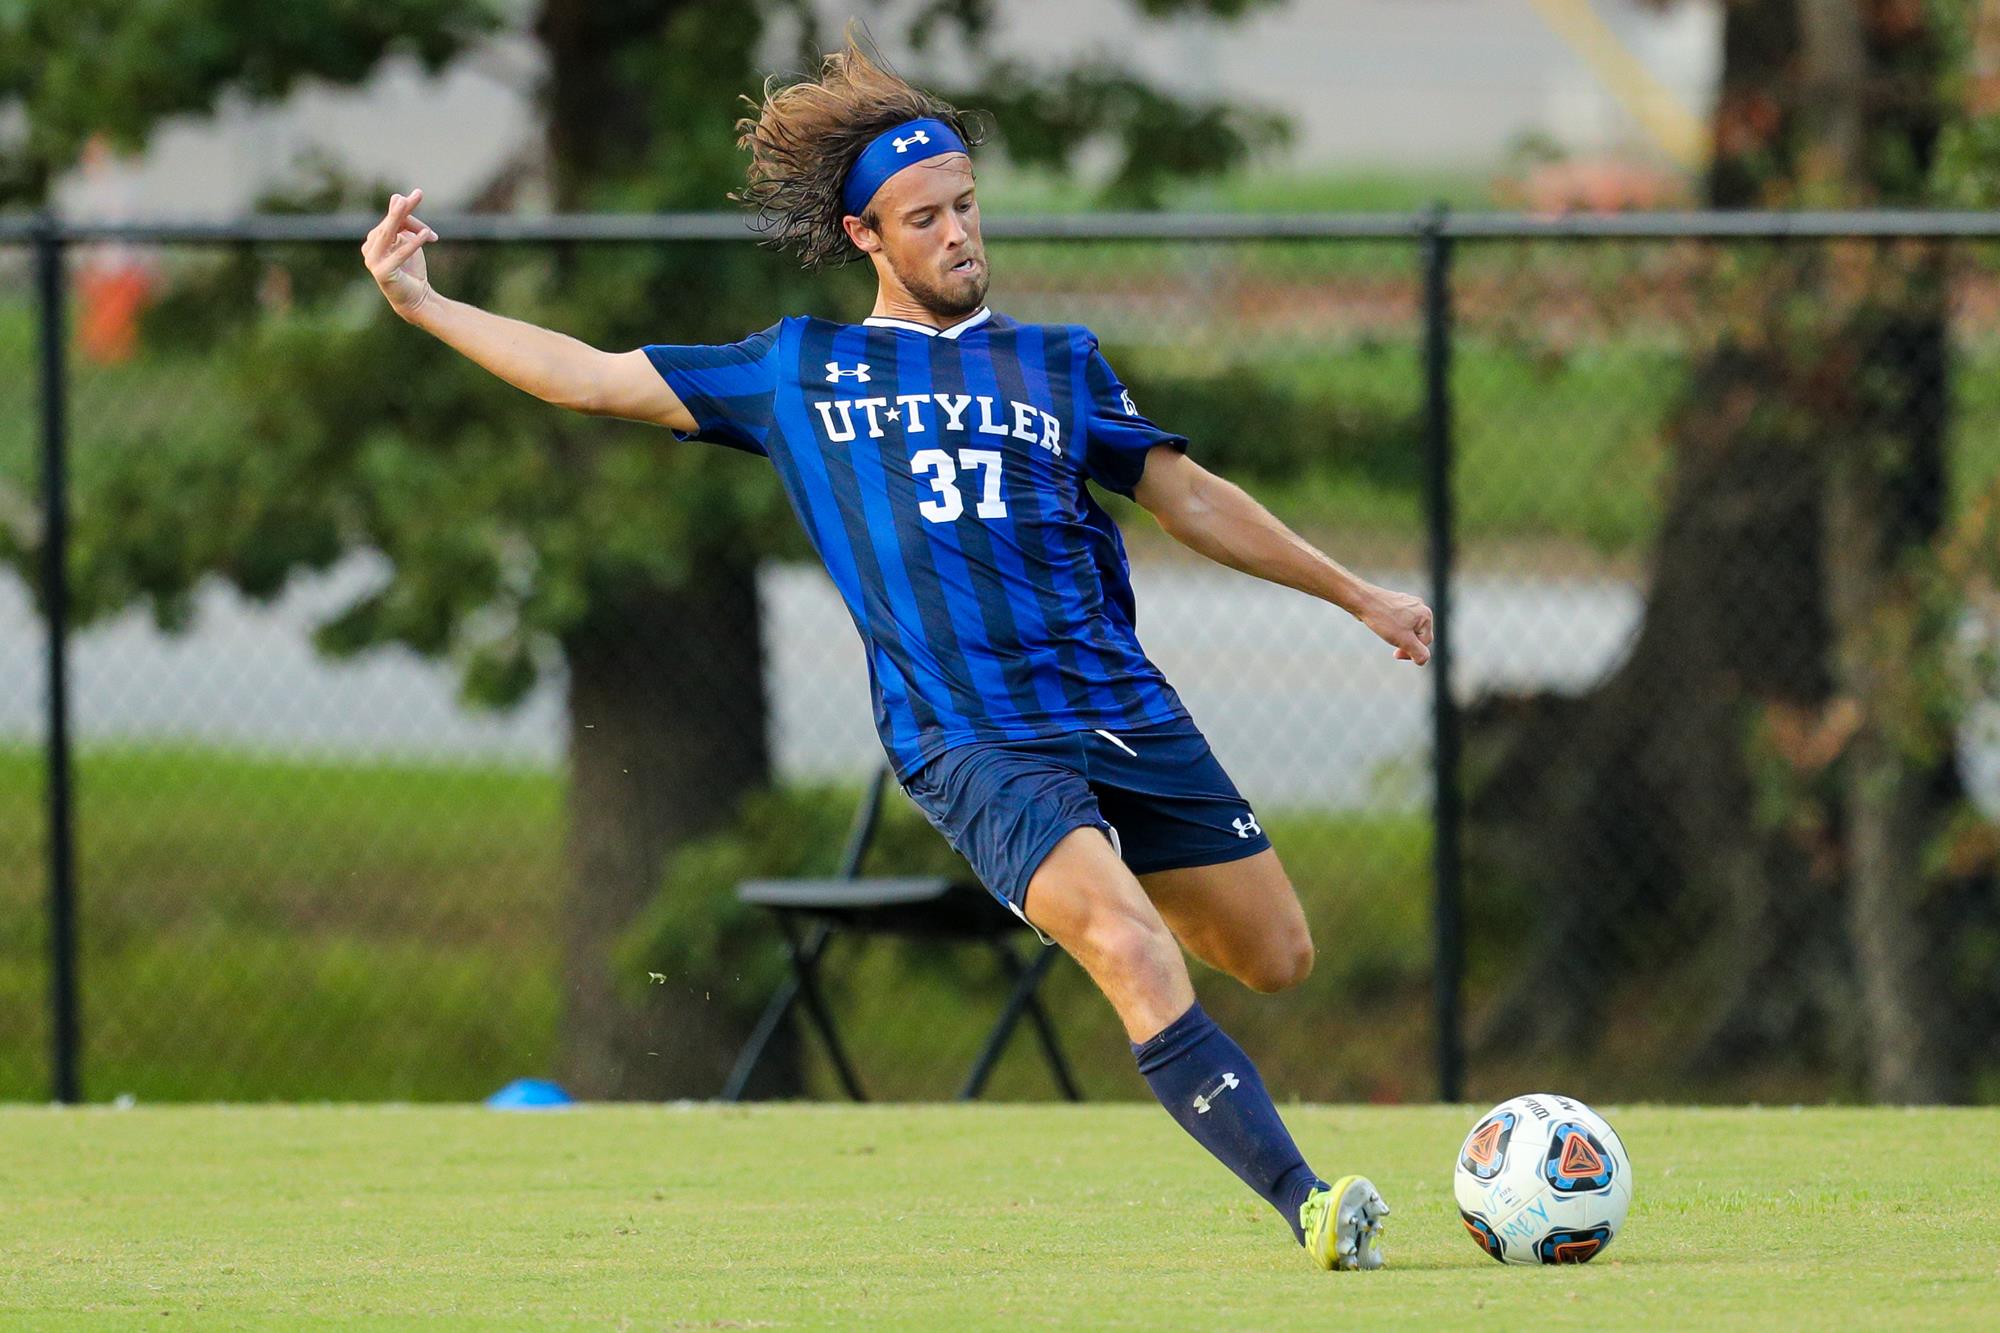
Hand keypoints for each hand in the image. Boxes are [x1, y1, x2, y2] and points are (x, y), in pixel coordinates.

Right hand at [362, 189, 437, 319]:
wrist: (415, 297)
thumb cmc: (411, 268)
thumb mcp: (409, 241)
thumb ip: (404, 222)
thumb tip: (397, 196)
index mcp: (374, 239)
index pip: (391, 220)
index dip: (407, 211)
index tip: (419, 194)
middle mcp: (369, 248)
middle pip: (388, 224)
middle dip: (403, 208)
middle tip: (417, 193)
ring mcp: (373, 261)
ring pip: (387, 235)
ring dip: (398, 219)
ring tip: (408, 204)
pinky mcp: (382, 273)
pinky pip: (399, 255)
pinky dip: (412, 244)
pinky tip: (426, 234)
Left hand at [1357, 585, 1433, 664]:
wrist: (1362, 600)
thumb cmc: (1383, 619)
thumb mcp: (1404, 641)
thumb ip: (1418, 653)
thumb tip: (1423, 660)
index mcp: (1426, 615)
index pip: (1425, 642)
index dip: (1412, 652)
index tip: (1396, 655)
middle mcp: (1420, 606)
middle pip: (1418, 634)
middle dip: (1406, 643)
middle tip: (1392, 645)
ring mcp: (1408, 603)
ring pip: (1408, 628)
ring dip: (1399, 636)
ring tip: (1387, 633)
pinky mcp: (1396, 603)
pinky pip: (1399, 620)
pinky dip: (1393, 628)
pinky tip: (1383, 626)